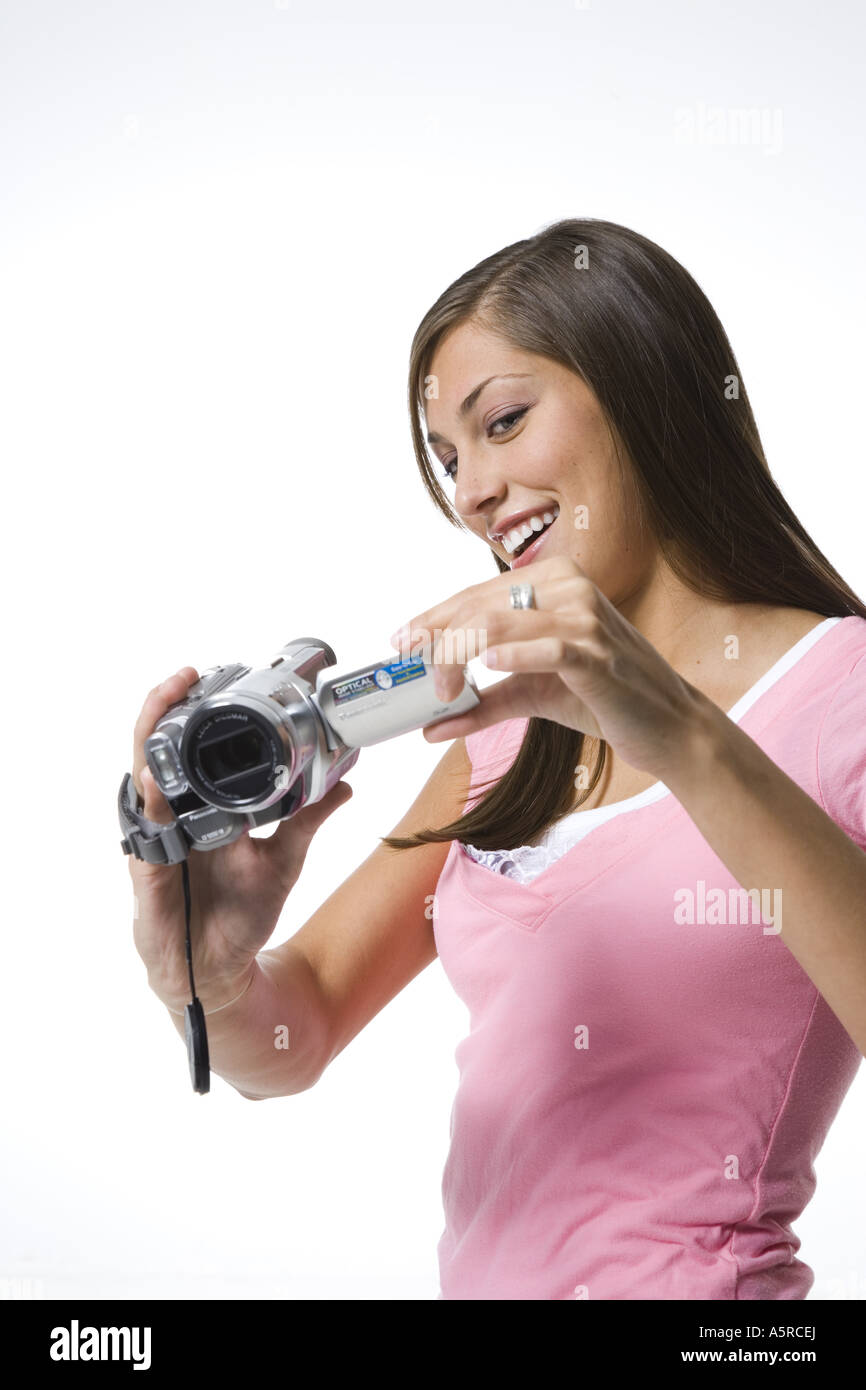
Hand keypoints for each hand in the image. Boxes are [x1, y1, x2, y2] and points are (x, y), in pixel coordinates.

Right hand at [128, 667, 353, 1010]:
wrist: (222, 972)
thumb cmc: (241, 914)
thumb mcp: (285, 859)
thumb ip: (308, 819)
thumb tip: (344, 786)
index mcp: (200, 806)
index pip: (186, 746)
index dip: (189, 708)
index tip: (208, 674)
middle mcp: (173, 817)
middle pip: (155, 751)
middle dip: (164, 707)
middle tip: (186, 675)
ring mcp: (157, 842)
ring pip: (140, 780)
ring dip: (151, 741)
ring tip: (167, 704)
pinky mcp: (148, 875)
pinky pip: (144, 834)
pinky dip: (150, 806)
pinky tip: (154, 783)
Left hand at [390, 554, 705, 779]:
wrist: (668, 727)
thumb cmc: (605, 699)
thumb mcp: (534, 694)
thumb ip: (484, 703)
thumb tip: (431, 725)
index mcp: (554, 581)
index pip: (476, 595)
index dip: (432, 619)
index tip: (400, 643)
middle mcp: (569, 587)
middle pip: (478, 605)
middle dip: (436, 638)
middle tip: (412, 670)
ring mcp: (586, 617)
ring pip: (499, 621)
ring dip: (458, 655)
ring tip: (442, 689)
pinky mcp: (599, 654)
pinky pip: (547, 647)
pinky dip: (512, 656)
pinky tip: (486, 667)